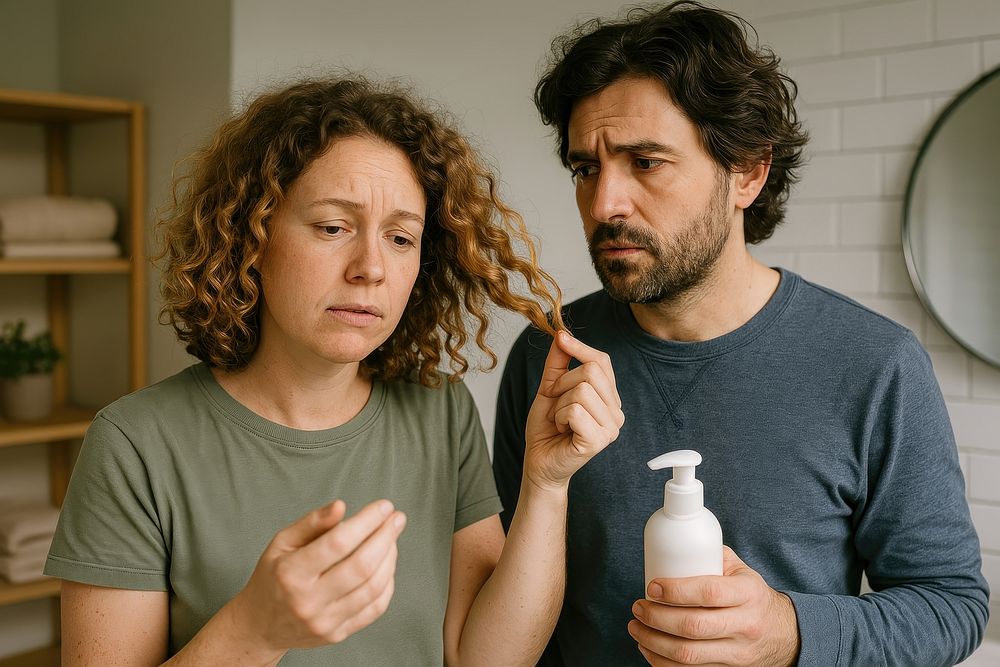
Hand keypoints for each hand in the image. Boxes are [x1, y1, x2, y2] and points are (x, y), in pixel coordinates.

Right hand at [229, 499, 406, 654]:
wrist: (260, 625)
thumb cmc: (273, 576)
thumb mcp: (282, 542)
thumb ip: (312, 523)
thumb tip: (341, 506)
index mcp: (291, 572)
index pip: (338, 542)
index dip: (366, 521)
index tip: (383, 506)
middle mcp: (308, 600)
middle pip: (361, 566)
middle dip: (386, 537)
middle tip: (397, 519)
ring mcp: (324, 621)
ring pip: (373, 588)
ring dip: (390, 558)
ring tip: (391, 538)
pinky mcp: (337, 634)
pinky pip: (374, 609)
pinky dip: (387, 583)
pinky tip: (387, 564)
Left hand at [523, 330, 624, 491]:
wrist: (539, 461)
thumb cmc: (547, 428)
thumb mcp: (550, 388)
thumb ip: (558, 362)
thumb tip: (562, 334)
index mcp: (609, 398)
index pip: (602, 361)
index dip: (579, 347)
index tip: (560, 338)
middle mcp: (616, 412)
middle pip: (591, 371)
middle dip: (562, 384)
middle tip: (556, 405)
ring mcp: (611, 427)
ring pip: (582, 390)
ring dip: (559, 405)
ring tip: (560, 421)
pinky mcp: (599, 440)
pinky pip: (575, 410)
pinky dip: (560, 417)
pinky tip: (563, 430)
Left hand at [628, 546, 799, 665]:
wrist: (783, 633)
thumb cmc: (752, 595)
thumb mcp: (741, 571)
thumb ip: (711, 556)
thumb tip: (673, 546)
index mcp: (749, 593)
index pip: (709, 592)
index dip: (675, 591)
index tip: (652, 586)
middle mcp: (746, 625)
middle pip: (693, 627)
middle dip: (656, 618)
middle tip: (638, 607)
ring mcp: (738, 653)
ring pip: (688, 655)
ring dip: (653, 642)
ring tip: (636, 627)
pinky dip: (662, 662)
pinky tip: (648, 647)